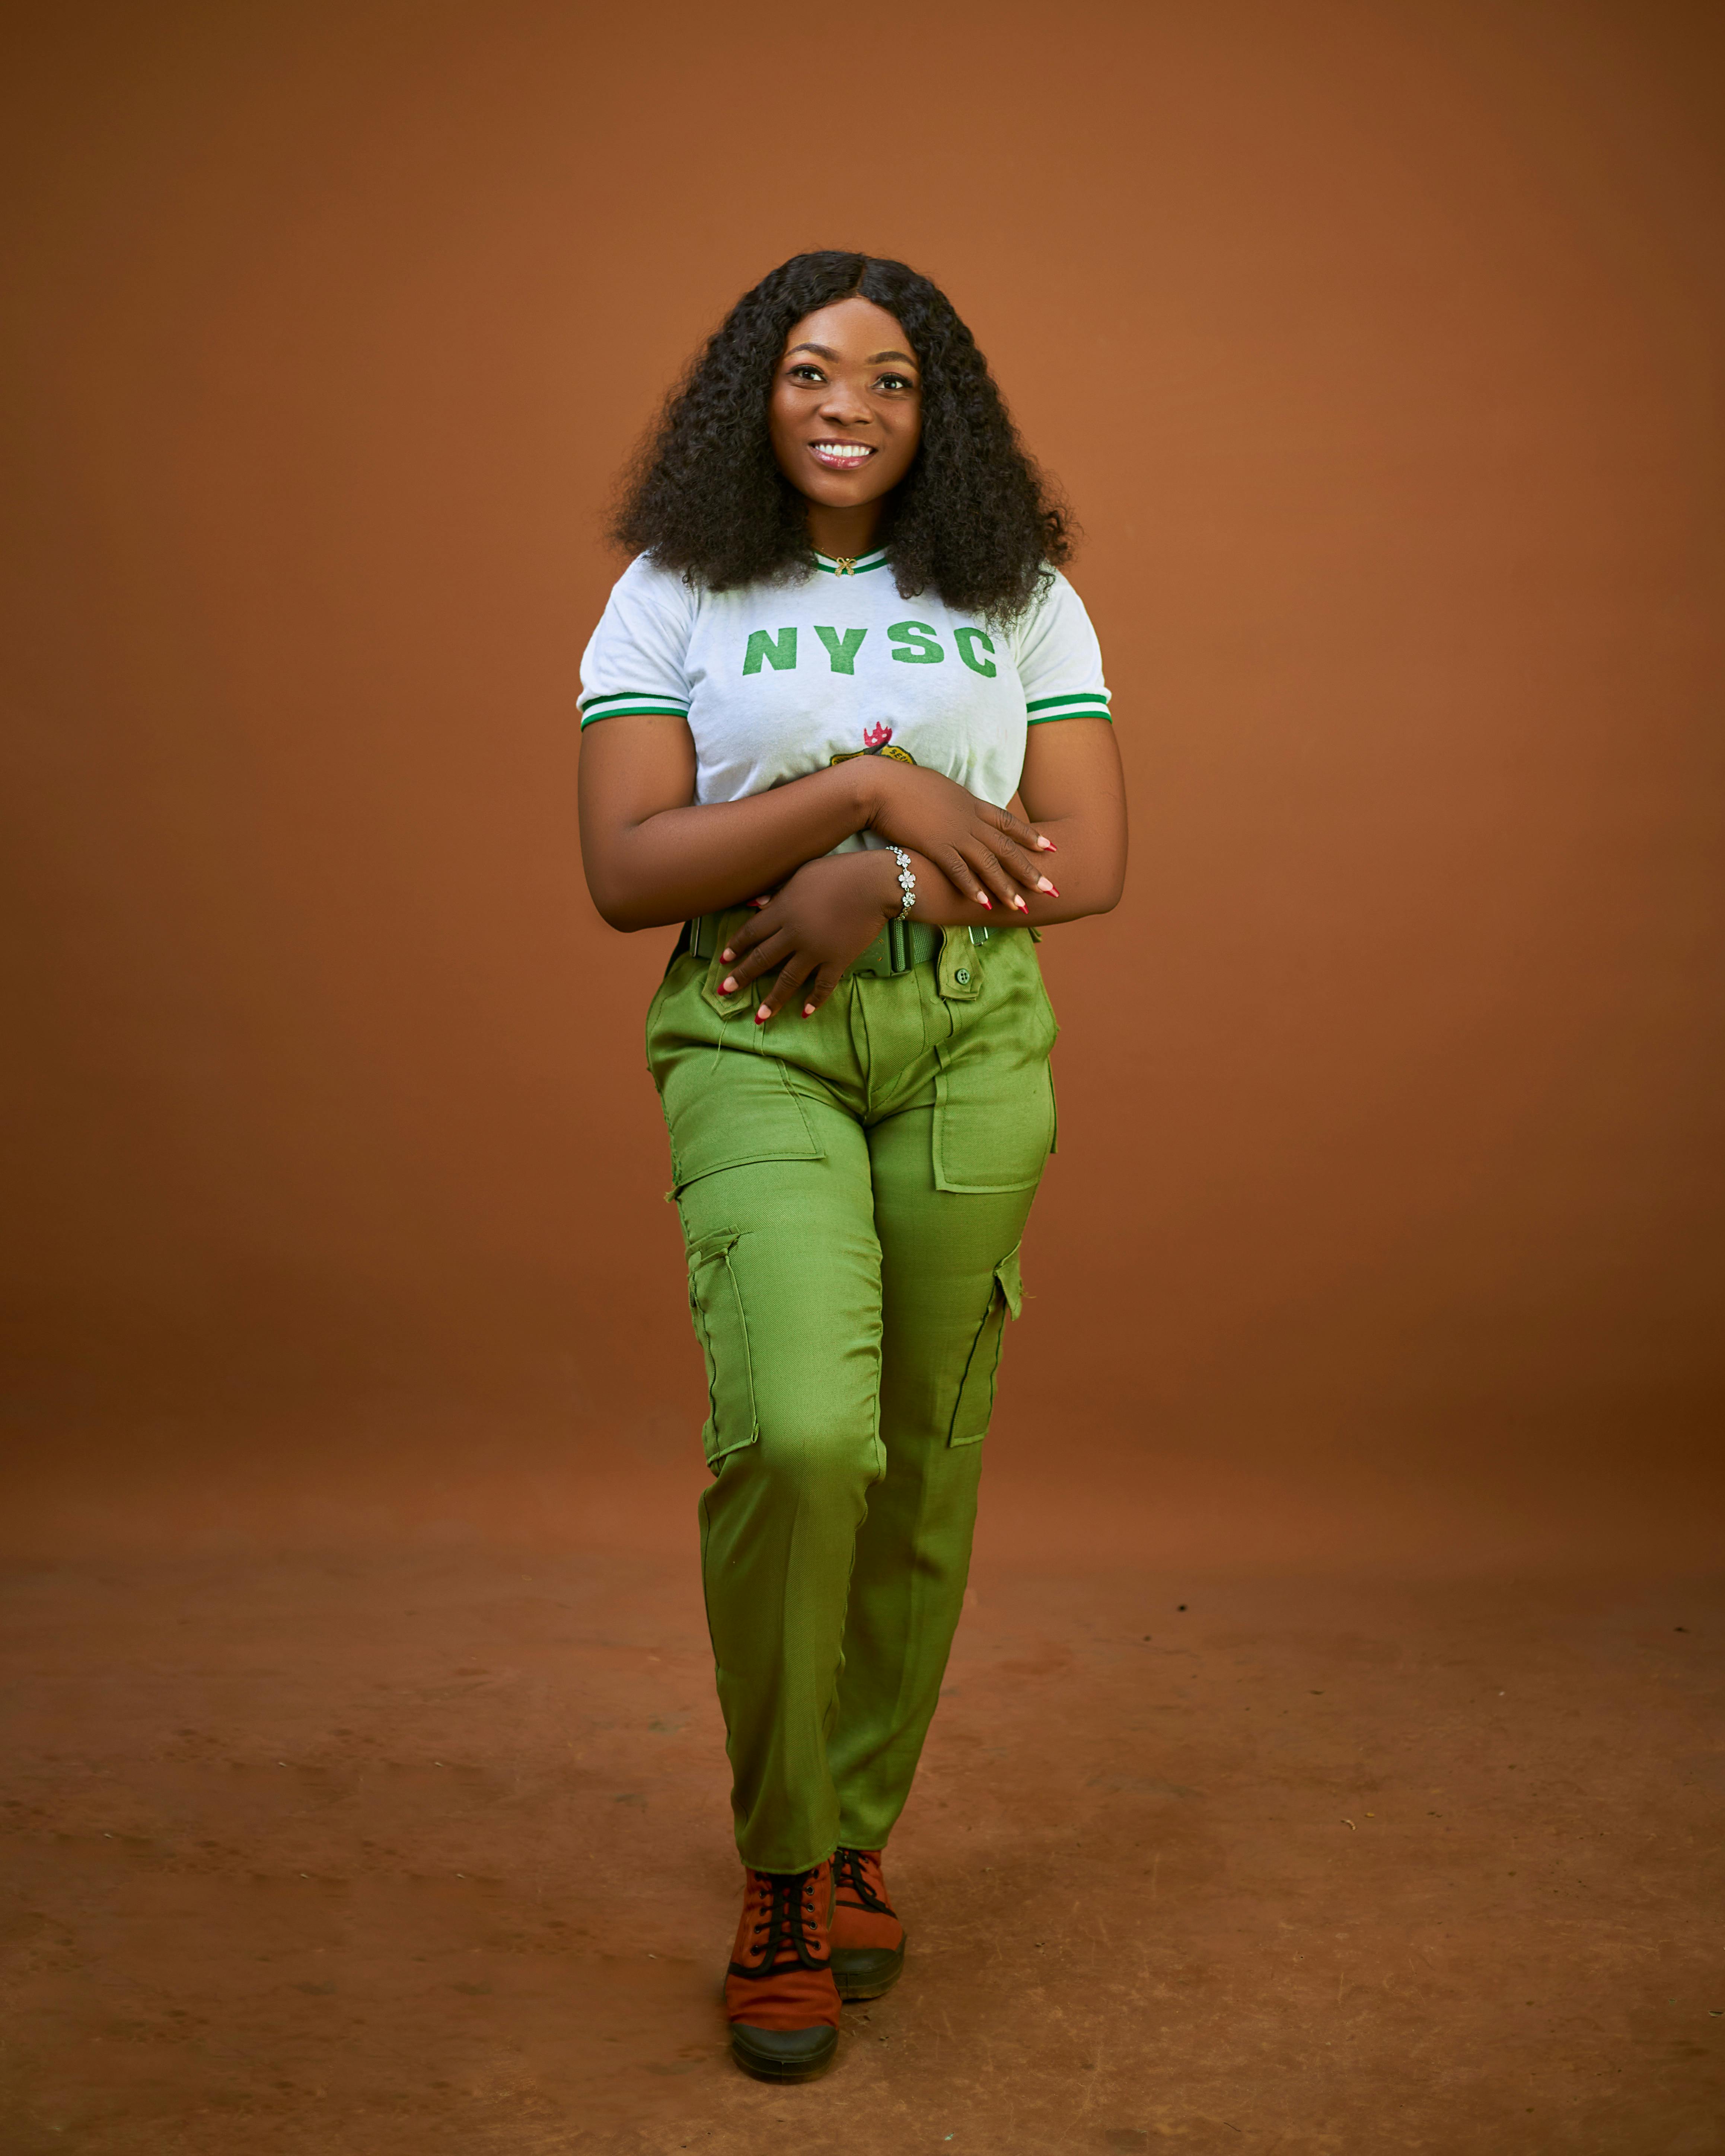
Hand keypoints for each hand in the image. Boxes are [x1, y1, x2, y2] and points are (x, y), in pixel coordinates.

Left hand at [718, 853, 900, 1023]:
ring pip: (788, 979)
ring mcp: (816, 950)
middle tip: (723, 992)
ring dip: (772, 1000)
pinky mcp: (838, 960)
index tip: (723, 960)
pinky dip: (814, 1000)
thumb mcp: (802, 875)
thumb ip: (777, 893)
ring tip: (759, 1018)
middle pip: (762, 959)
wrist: (875, 884)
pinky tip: (804, 1013)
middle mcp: (794, 933)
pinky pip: (823, 986)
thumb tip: (753, 905)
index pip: (751, 932)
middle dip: (741, 977)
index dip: (736, 946)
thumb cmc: (839, 872)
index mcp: (783, 910)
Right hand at [862, 762, 1057, 915]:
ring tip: (1021, 907)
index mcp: (970, 803)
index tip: (1050, 847)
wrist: (880, 784)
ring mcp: (954, 832)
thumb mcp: (939, 789)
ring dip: (1006, 887)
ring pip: (988, 863)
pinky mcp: (935, 846)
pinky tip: (985, 904)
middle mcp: (969, 819)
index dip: (1030, 836)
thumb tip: (958, 807)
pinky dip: (973, 888)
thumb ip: (954, 802)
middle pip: (1006, 847)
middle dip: (1030, 870)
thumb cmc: (902, 785)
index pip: (1007, 821)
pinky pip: (959, 871)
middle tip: (1051, 889)